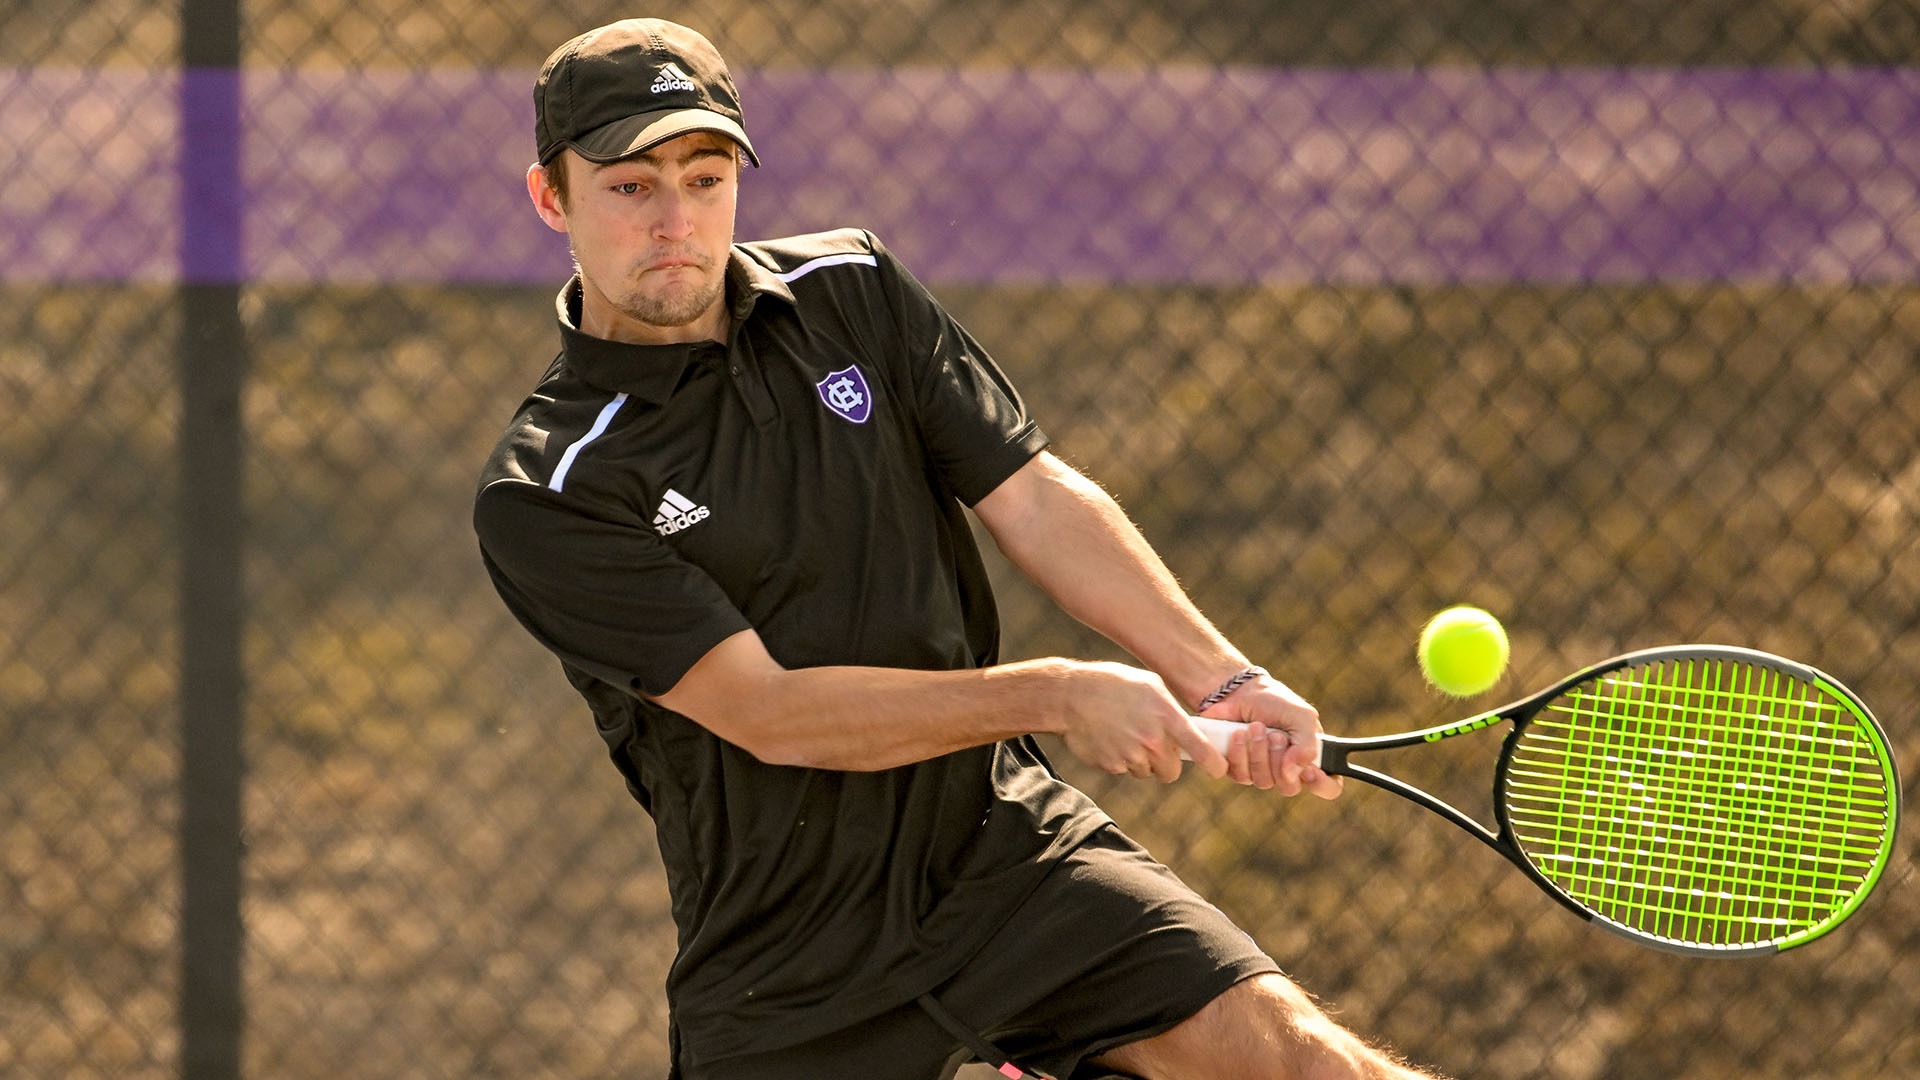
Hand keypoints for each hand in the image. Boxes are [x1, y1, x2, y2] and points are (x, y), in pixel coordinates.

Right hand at [1054, 661, 1230, 782]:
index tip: (1220, 769)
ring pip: (1146, 771)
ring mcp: (1130, 756)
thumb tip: (1189, 732)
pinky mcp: (1111, 766)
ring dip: (1141, 760)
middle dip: (1166, 763)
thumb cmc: (1113, 684)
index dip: (1215, 764)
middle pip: (1171, 771)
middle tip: (1155, 745)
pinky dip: (1120, 759)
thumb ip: (1172, 712)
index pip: (1202, 750)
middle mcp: (1151, 740)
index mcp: (1166, 717)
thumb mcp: (1151, 686)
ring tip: (1125, 733)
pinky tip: (1110, 737)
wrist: (1070, 695)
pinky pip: (1124, 770)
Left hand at [1205, 673, 1342, 798]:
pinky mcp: (1241, 770)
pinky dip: (1239, 752)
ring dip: (1258, 752)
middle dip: (1279, 759)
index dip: (1321, 784)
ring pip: (1264, 781)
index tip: (1309, 771)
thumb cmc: (1276, 703)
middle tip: (1275, 735)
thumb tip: (1292, 773)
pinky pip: (1241, 775)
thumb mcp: (1301, 717)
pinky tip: (1238, 733)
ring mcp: (1265, 772)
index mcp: (1312, 757)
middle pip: (1290, 787)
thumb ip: (1307, 746)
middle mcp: (1290, 770)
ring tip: (1256, 726)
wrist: (1241, 692)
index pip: (1329, 786)